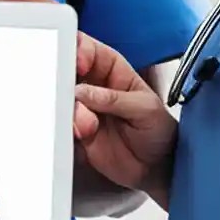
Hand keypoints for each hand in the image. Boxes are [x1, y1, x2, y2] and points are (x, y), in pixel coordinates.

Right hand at [72, 33, 175, 202]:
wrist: (156, 169)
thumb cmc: (159, 132)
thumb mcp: (145, 109)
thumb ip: (115, 99)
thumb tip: (83, 92)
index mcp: (112, 70)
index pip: (90, 50)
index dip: (80, 51)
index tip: (79, 64)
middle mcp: (92, 87)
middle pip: (67, 72)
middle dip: (64, 81)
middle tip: (69, 94)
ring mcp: (82, 109)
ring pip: (61, 101)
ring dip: (70, 113)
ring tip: (88, 128)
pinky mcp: (75, 132)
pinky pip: (60, 126)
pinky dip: (63, 130)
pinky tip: (79, 136)